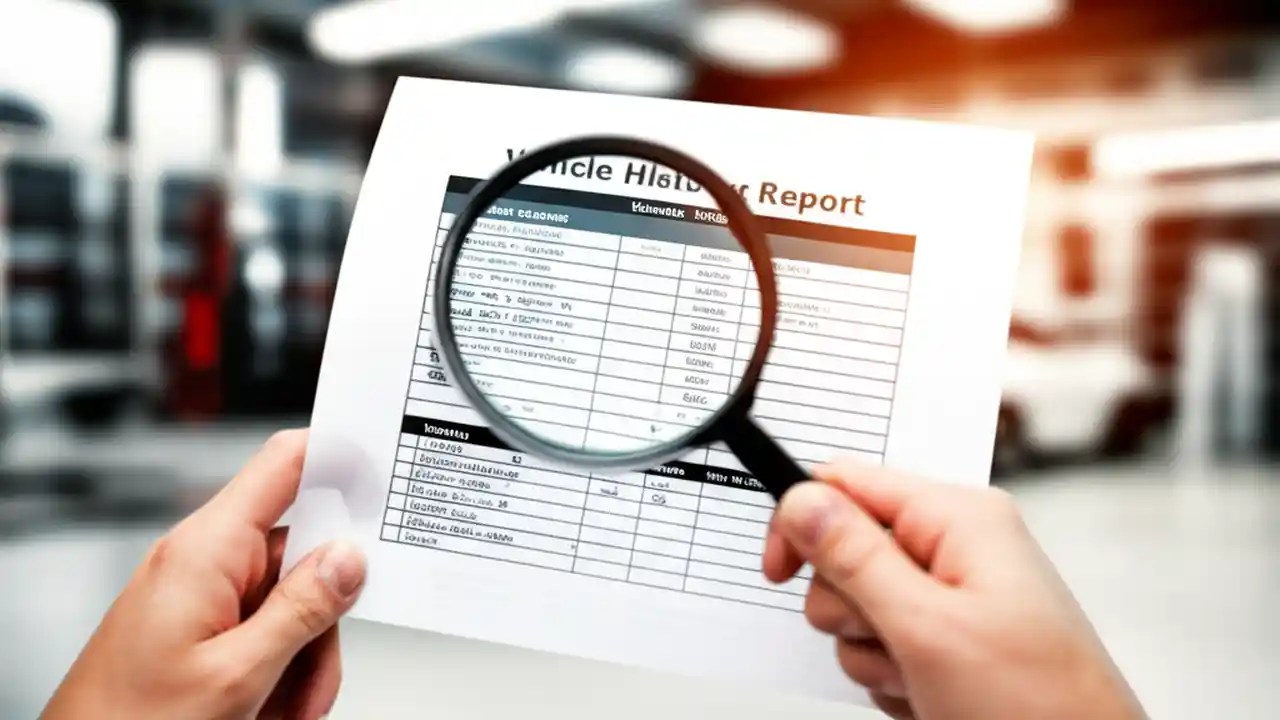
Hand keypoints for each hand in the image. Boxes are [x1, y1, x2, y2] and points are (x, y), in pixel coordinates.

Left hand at [41, 429, 366, 719]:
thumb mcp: (237, 674)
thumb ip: (302, 610)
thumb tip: (349, 559)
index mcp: (206, 549)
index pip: (285, 465)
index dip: (340, 457)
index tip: (385, 475)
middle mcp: (201, 559)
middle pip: (301, 556)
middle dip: (322, 619)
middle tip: (313, 677)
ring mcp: (199, 590)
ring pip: (290, 601)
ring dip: (301, 659)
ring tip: (283, 708)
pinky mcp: (196, 620)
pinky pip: (263, 627)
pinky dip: (277, 669)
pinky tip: (267, 706)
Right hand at [764, 459, 1145, 719]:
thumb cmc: (1037, 705)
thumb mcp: (926, 627)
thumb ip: (855, 558)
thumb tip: (801, 499)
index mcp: (959, 519)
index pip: (847, 483)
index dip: (802, 521)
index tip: (779, 571)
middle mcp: (956, 547)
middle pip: (845, 552)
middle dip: (851, 610)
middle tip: (893, 642)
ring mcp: (953, 596)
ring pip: (857, 609)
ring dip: (872, 655)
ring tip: (922, 680)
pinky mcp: (949, 639)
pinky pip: (881, 647)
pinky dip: (892, 678)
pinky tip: (931, 697)